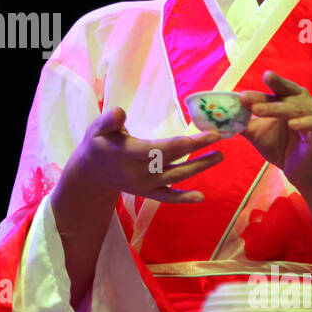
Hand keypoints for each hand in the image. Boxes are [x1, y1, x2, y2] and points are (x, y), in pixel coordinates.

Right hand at [59, 107, 223, 203]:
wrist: (91, 174)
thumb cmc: (97, 144)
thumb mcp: (97, 129)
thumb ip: (108, 121)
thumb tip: (119, 112)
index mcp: (129, 153)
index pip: (162, 149)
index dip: (185, 143)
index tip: (204, 135)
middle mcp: (139, 172)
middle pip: (174, 161)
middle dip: (198, 150)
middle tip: (220, 138)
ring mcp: (145, 185)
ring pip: (176, 177)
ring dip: (199, 168)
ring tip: (219, 156)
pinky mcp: (147, 193)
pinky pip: (167, 197)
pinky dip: (183, 198)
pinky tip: (201, 197)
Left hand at [238, 70, 311, 191]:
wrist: (299, 172)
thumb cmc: (280, 147)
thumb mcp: (257, 134)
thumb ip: (243, 122)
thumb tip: (220, 115)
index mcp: (290, 100)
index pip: (276, 89)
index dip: (260, 91)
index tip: (242, 95)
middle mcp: (304, 104)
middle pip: (287, 93)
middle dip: (268, 92)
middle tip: (247, 96)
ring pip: (298, 108)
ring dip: (277, 108)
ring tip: (258, 111)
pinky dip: (306, 122)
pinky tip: (293, 124)